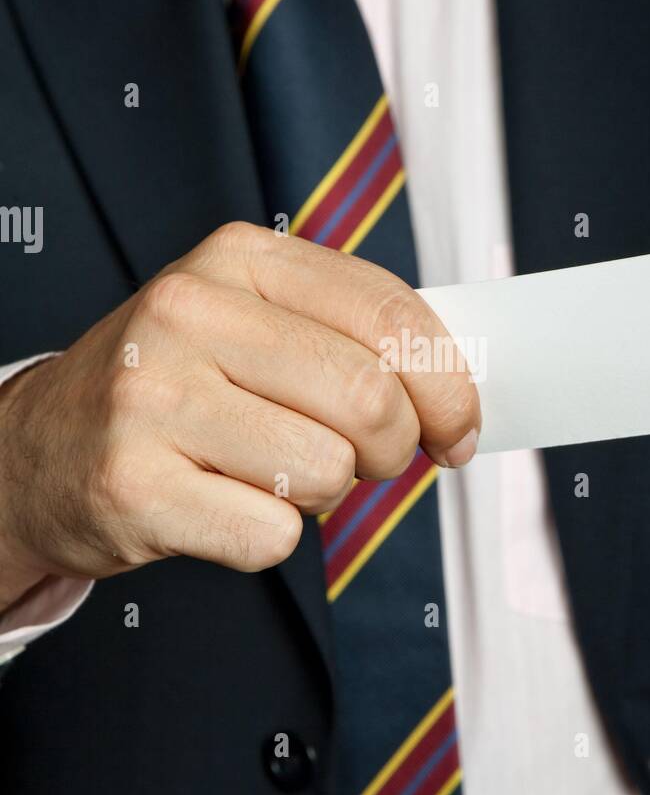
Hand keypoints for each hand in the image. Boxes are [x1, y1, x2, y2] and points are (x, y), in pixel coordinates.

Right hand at [0, 223, 479, 609]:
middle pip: (369, 398)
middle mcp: (187, 312)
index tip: (460, 427)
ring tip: (269, 474)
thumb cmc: (173, 386)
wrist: (40, 448)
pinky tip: (222, 506)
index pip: (388, 312)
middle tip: (370, 461)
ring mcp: (154, 399)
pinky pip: (273, 536)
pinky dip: (270, 537)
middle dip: (394, 448)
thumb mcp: (250, 321)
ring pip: (326, 473)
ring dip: (322, 495)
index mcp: (235, 257)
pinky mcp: (134, 485)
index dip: (449, 383)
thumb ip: (350, 335)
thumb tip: (461, 394)